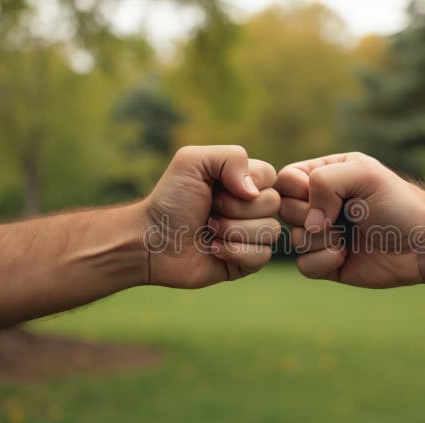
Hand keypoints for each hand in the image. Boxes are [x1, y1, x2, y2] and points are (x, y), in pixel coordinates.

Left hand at [141, 145, 280, 287]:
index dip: (247, 183)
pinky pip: (262, 256)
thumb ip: (230, 157)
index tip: (217, 188)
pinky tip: (212, 250)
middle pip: (273, 204)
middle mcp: (252, 206)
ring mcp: (251, 235)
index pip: (271, 176)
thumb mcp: (192, 161)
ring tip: (208, 231)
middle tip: (209, 211)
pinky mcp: (247, 262)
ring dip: (232, 231)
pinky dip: (234, 252)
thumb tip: (255, 191)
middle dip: (235, 208)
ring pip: (271, 231)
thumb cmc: (170, 199)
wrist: (151, 240)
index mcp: (244, 180)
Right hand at [275, 152, 424, 292]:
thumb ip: (324, 181)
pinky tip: (345, 256)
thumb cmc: (398, 203)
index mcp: (325, 176)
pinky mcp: (327, 263)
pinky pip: (304, 265)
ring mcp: (322, 234)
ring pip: (292, 238)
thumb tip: (306, 223)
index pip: (285, 179)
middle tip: (339, 217)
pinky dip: (322, 262)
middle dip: (308, 216)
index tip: (324, 194)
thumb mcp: (362, 174)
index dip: (297, 189)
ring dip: (320, 240)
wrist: (423, 243)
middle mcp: (319, 204)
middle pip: (283, 209)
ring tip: (347, 238)